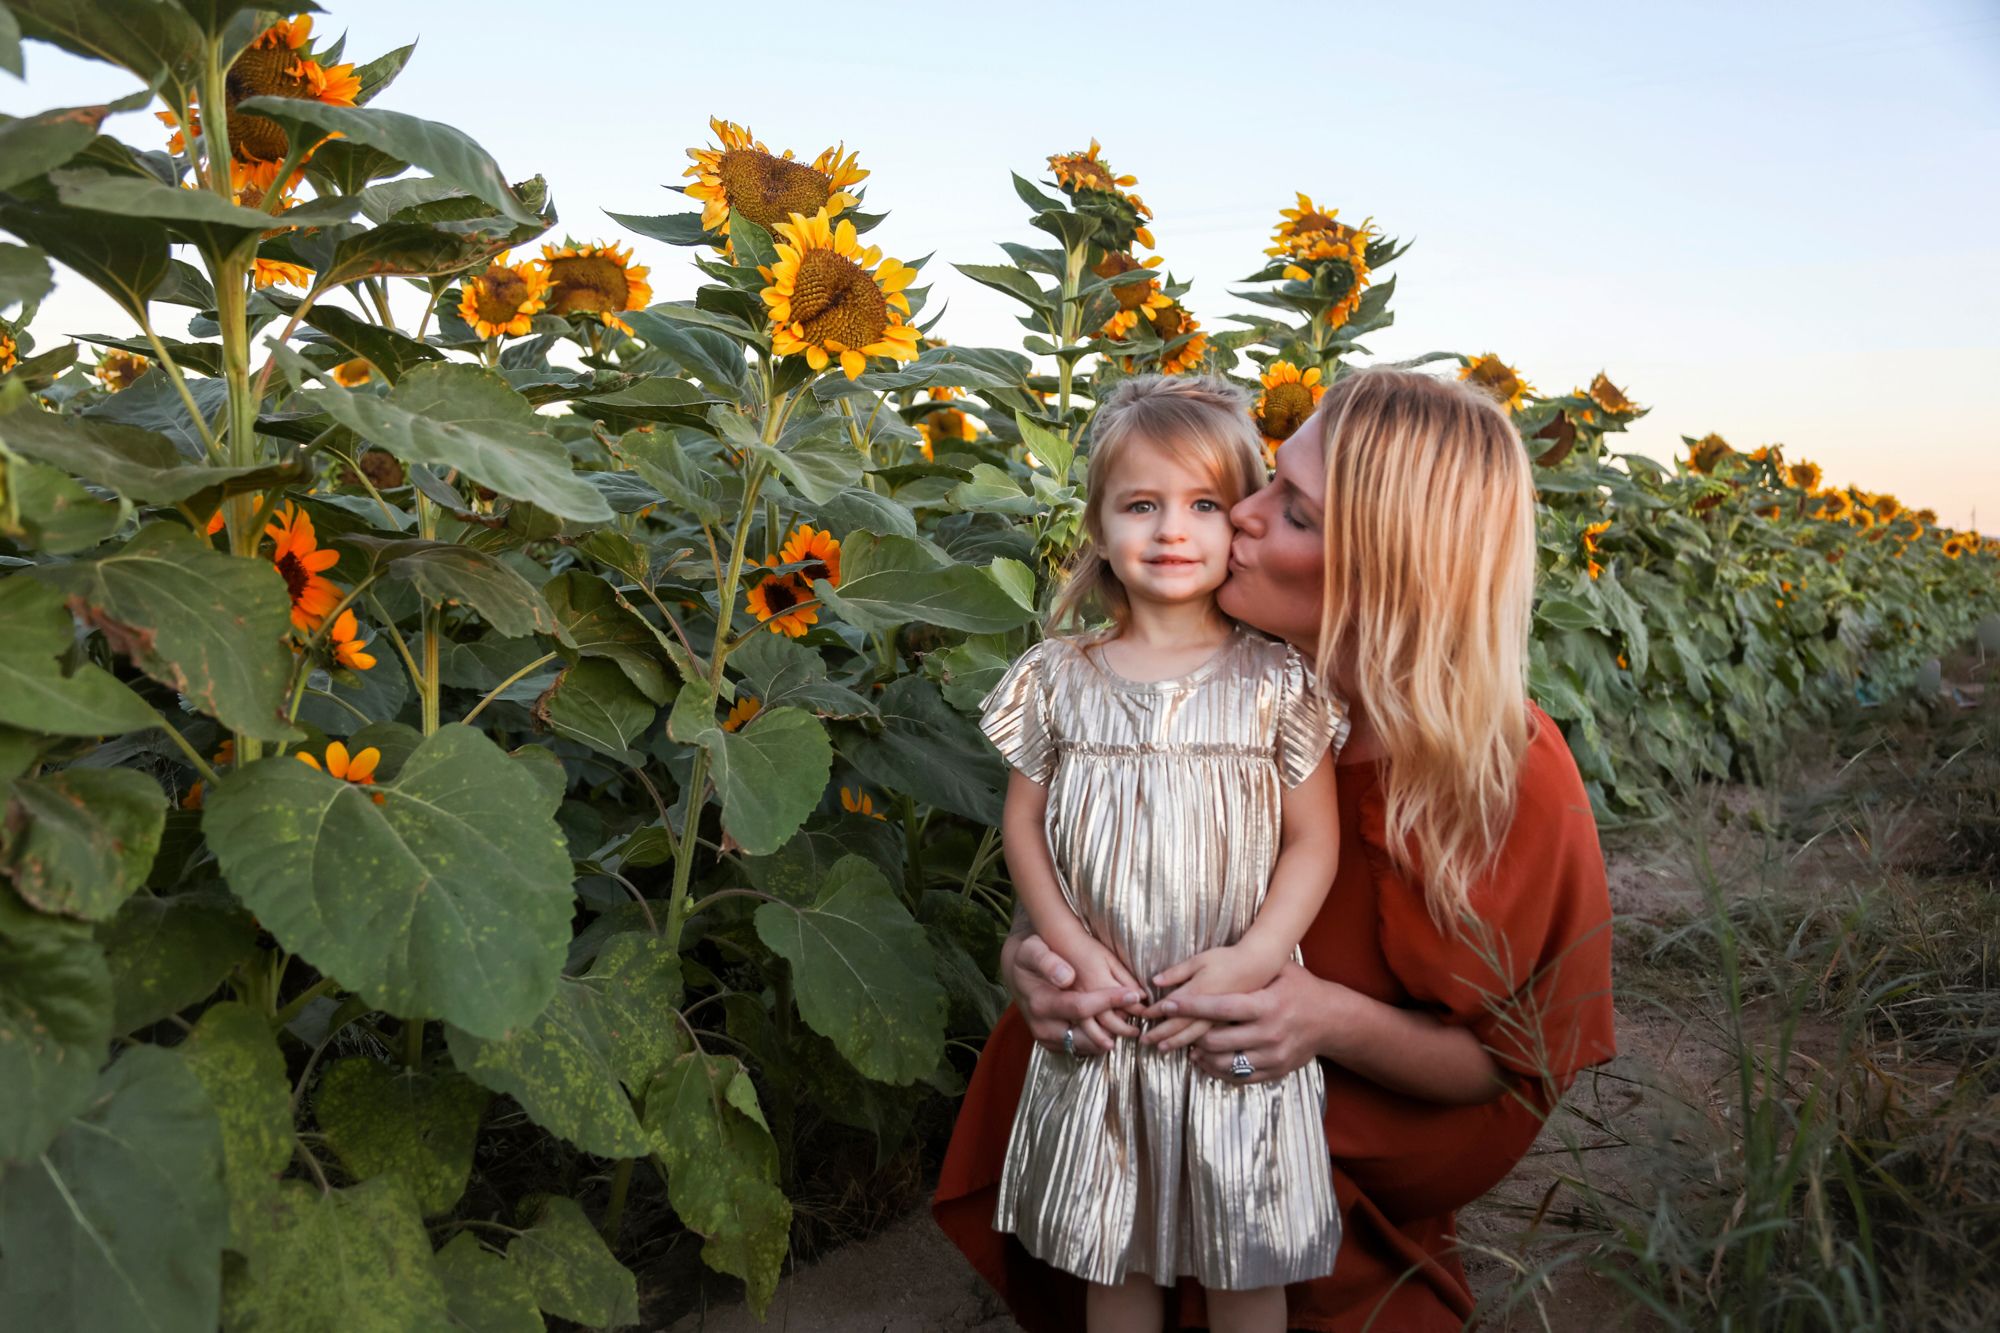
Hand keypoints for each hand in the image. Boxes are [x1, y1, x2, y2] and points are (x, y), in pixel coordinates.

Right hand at [1004, 930, 1144, 1058]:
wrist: (1017, 973)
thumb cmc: (1030, 957)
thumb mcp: (1033, 950)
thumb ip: (1047, 961)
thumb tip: (1066, 977)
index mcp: (1041, 1003)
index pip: (1080, 1007)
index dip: (1108, 1002)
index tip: (1133, 995)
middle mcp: (1043, 1026)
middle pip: (1087, 1034)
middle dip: (1116, 1028)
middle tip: (1139, 1019)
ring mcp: (1047, 1039)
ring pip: (1086, 1047)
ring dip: (1109, 1038)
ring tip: (1131, 1026)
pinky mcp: (1052, 1045)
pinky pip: (1080, 1050)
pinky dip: (1098, 1042)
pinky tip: (1114, 1030)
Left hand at [1144, 960, 1358, 1085]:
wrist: (1331, 1020)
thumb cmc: (1299, 988)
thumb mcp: (1281, 969)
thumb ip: (1250, 966)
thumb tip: (1218, 957)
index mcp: (1266, 1005)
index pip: (1220, 1008)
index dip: (1191, 1007)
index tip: (1168, 1005)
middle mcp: (1268, 1033)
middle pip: (1216, 1040)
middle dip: (1190, 1035)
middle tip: (1174, 1030)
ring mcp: (1272, 1056)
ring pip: (1224, 1063)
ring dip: (1201, 1055)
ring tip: (1189, 1046)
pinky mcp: (1274, 1071)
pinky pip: (1238, 1077)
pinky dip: (1218, 1070)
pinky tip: (1207, 1060)